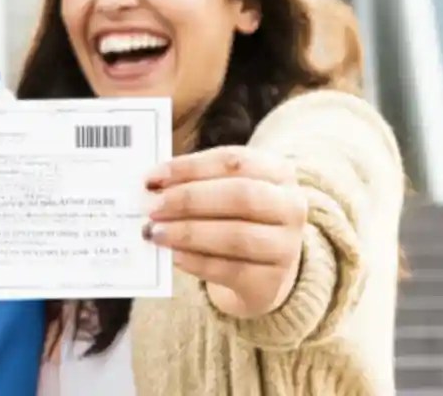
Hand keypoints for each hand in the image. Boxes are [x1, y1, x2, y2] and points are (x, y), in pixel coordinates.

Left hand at [143, 146, 306, 317]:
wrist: (262, 269)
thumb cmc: (235, 218)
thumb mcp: (224, 192)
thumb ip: (194, 184)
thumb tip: (152, 187)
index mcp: (278, 172)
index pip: (235, 160)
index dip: (191, 166)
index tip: (152, 177)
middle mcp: (290, 206)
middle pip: (240, 196)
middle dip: (190, 199)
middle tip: (152, 206)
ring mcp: (286, 247)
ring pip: (236, 236)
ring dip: (188, 233)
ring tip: (155, 232)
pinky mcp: (271, 281)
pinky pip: (230, 270)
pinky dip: (197, 261)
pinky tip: (173, 255)